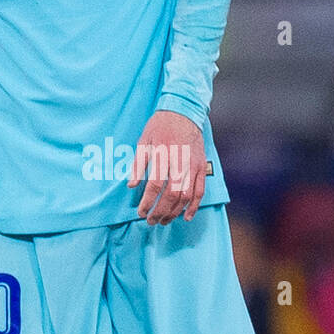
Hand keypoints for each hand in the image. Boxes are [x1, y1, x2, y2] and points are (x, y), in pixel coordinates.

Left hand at [127, 109, 206, 224]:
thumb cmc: (160, 126)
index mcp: (162, 154)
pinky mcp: (202, 166)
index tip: (141, 212)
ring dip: (175, 212)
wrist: (184, 112)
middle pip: (171, 194)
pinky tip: (186, 217)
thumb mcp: (143, 141)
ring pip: (186, 195)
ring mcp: (193, 165)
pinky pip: (200, 190)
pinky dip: (194, 206)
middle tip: (151, 221)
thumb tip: (131, 186)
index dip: (147, 202)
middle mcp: (180, 161)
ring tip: (164, 221)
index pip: (155, 185)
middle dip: (160, 211)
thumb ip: (137, 164)